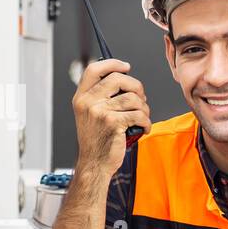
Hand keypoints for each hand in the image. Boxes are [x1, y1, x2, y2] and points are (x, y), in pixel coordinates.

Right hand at [71, 59, 150, 179]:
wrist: (94, 164)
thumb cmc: (96, 140)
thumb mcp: (89, 114)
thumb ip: (99, 96)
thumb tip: (123, 78)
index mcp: (81, 98)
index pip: (93, 70)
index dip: (112, 64)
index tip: (126, 67)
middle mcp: (88, 102)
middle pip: (118, 78)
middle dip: (136, 86)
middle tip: (141, 98)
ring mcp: (100, 112)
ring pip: (133, 98)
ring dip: (144, 108)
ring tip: (142, 117)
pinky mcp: (113, 123)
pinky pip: (139, 114)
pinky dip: (146, 122)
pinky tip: (143, 128)